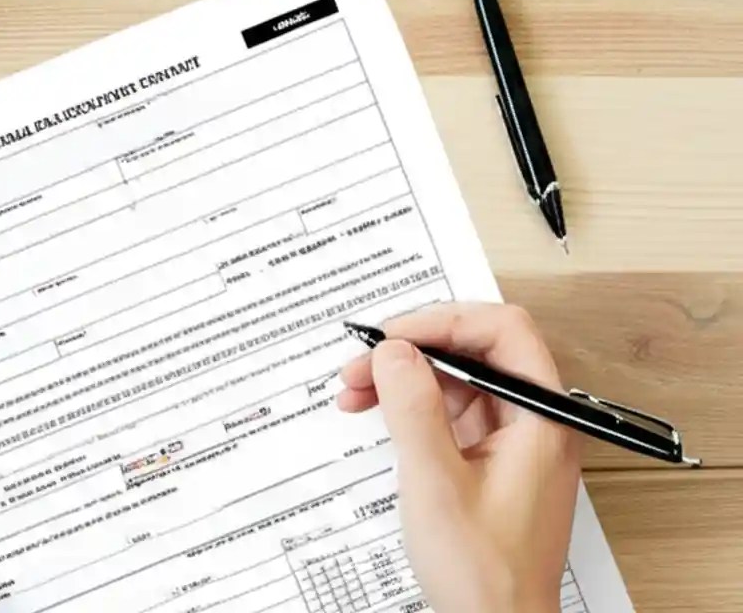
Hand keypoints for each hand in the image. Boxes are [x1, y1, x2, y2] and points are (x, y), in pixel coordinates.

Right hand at [338, 303, 580, 612]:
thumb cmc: (485, 575)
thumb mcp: (436, 483)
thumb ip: (414, 409)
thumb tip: (395, 352)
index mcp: (541, 420)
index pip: (502, 331)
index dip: (444, 321)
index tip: (394, 336)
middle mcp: (533, 424)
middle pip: (476, 351)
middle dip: (414, 349)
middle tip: (363, 363)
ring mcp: (512, 442)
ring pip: (458, 381)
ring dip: (405, 378)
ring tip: (356, 389)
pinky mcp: (489, 462)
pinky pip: (449, 413)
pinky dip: (411, 408)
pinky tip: (378, 413)